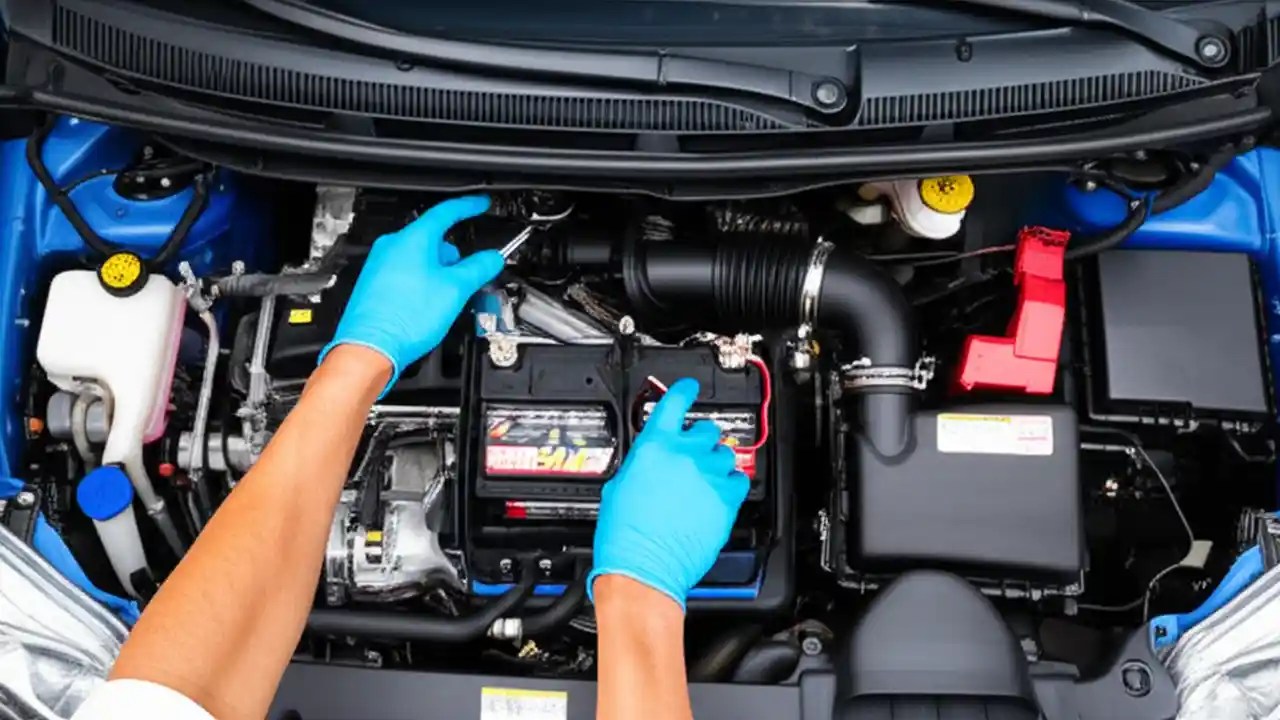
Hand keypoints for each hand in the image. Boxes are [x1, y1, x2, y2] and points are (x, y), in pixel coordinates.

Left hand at [321, 195, 501, 395]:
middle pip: (435, 240)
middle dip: (456, 257)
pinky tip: (430, 305)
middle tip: (471, 273)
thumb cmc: (403, 318)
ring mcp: (382, 264)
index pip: (446, 212)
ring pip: (422, 259)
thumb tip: (492, 258)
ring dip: (441, 273)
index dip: (469, 206)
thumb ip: (478, 268)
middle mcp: (393, 247)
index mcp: (412, 239)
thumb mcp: (455, 290)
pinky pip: (408, 273)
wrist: (371, 347)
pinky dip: (425, 283)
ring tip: (450, 298)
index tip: (480, 204)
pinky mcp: (377, 283)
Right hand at [589, 378, 749, 610]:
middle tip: (692, 461)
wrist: (644, 567)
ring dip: (716, 464)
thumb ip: (643, 463)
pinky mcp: (726, 497)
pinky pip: (739, 479)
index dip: (684, 389)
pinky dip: (731, 484)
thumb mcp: (620, 485)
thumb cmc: (625, 534)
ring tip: (703, 485)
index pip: (675, 401)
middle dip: (700, 442)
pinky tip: (717, 496)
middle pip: (706, 429)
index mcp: (654, 446)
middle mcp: (685, 454)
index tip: (689, 387)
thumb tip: (653, 460)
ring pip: (724, 454)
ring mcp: (709, 474)